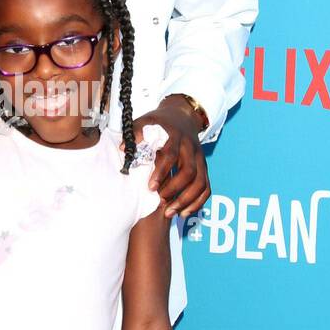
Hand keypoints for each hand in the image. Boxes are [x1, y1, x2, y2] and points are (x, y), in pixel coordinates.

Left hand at [135, 95, 209, 218]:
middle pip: (189, 171)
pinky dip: (197, 203)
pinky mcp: (204, 167)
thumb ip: (135, 134)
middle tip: (160, 203)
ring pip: (201, 182)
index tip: (150, 187)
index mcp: (175, 137)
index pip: (171, 155)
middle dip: (175, 190)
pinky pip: (206, 188)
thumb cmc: (159, 123)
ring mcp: (200, 158)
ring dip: (187, 200)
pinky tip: (183, 213)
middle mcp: (190, 148)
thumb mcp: (146, 122)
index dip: (161, 172)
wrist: (181, 116)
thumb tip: (123, 149)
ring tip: (170, 213)